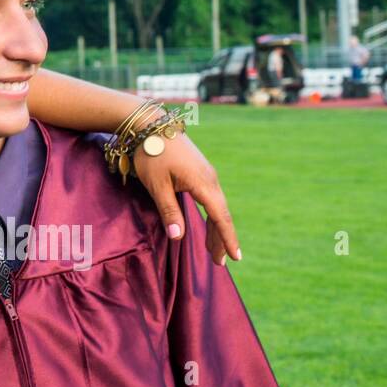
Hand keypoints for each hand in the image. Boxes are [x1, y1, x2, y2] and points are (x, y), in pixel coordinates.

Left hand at [131, 132, 241, 265]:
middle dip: (221, 239)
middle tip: (221, 262)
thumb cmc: (152, 153)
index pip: (220, 218)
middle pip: (220, 215)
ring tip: (214, 250)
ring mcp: (206, 174)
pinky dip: (212, 214)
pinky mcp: (200, 170)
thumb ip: (169, 211)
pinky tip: (209, 224)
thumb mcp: (157, 185)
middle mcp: (210, 179)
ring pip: (216, 206)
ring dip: (216, 228)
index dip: (227, 239)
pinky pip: (211, 198)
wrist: (151, 124)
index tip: (235, 258)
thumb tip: (178, 238)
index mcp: (203, 184)